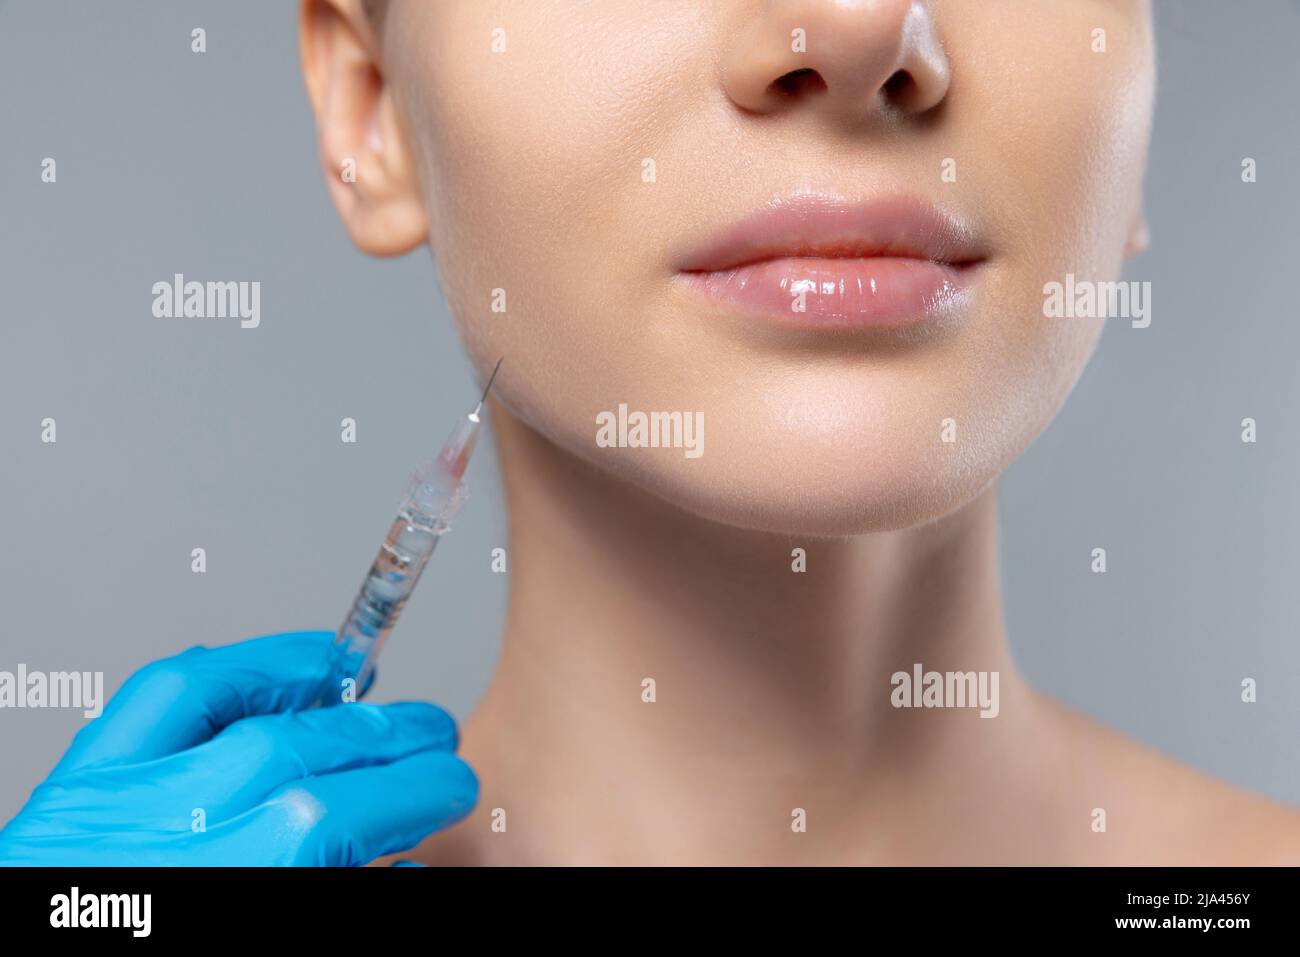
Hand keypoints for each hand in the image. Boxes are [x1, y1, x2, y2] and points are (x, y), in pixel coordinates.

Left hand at [0, 631, 476, 865]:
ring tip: (371, 694)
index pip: (340, 818)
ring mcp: (114, 809)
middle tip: (432, 733)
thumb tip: (409, 861)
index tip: (452, 782)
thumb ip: (342, 896)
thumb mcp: (277, 950)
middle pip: (300, 755)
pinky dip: (233, 668)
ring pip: (235, 719)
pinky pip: (159, 698)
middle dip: (388, 735)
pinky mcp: (78, 787)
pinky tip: (282, 670)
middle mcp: (167, 846)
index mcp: (230, 889)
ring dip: (322, 694)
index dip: (417, 789)